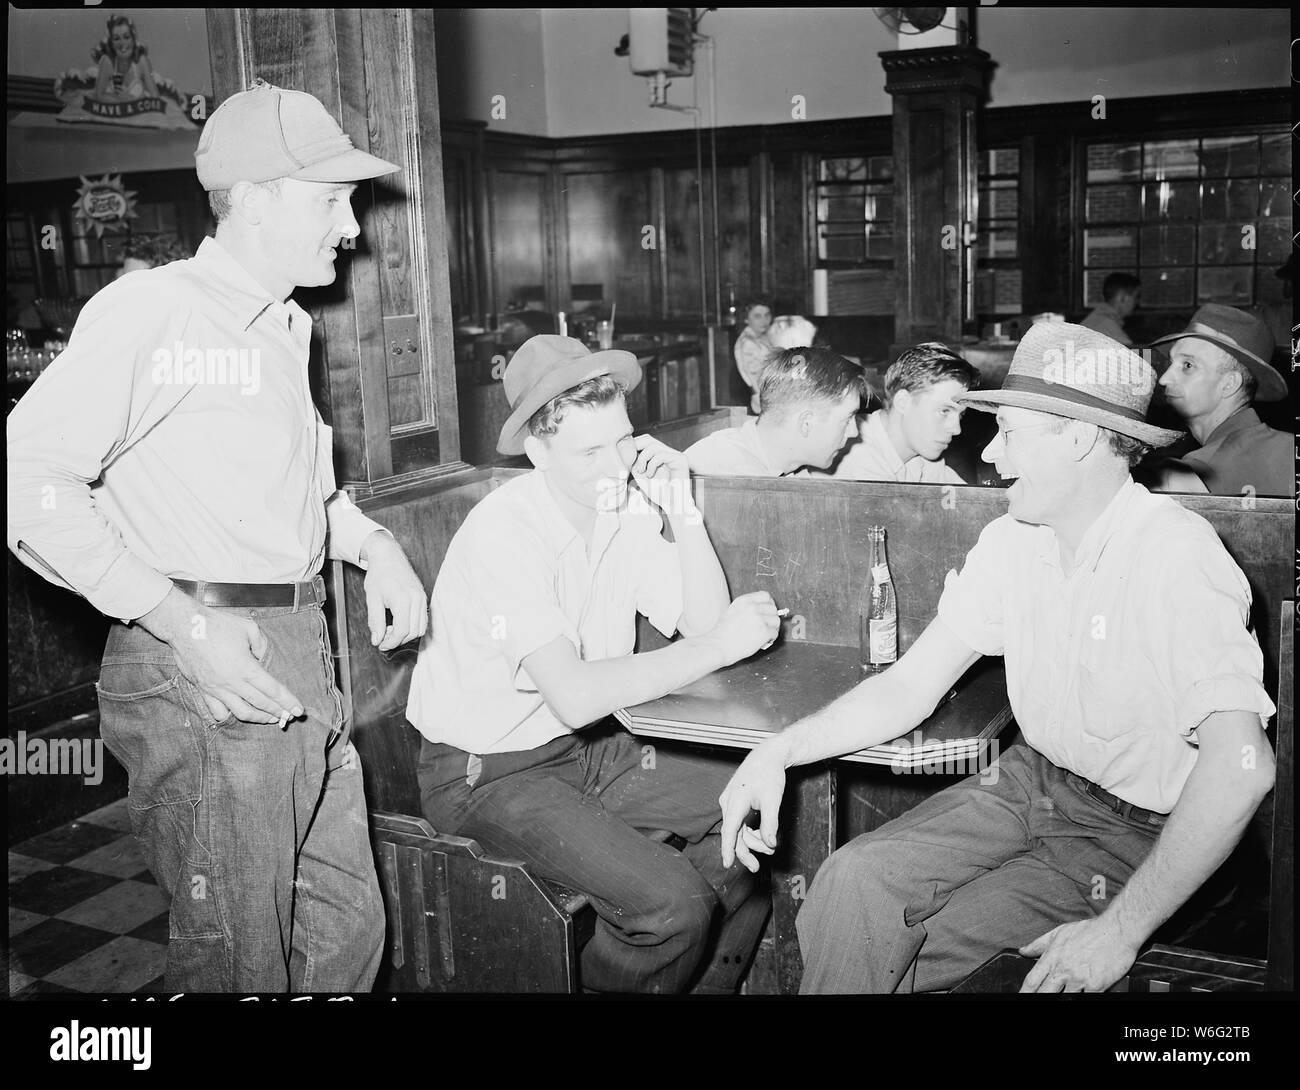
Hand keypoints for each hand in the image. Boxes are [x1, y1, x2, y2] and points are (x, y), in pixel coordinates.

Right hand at [164, 601, 303, 725]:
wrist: (184, 627)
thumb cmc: (218, 625)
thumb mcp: (248, 628)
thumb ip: (262, 645)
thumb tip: (264, 657)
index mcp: (246, 667)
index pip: (272, 690)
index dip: (287, 701)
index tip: (298, 710)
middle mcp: (232, 682)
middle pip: (261, 704)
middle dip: (278, 712)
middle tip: (289, 716)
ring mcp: (216, 689)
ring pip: (241, 713)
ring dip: (259, 718)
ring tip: (270, 718)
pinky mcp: (203, 690)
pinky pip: (217, 712)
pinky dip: (230, 716)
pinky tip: (239, 713)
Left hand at [360, 531, 428, 650]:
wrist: (389, 556)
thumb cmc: (379, 575)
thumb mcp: (372, 599)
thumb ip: (375, 621)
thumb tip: (377, 640)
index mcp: (403, 599)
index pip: (402, 631)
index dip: (391, 642)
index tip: (381, 645)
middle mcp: (416, 599)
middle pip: (413, 632)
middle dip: (398, 639)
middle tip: (383, 637)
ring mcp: (422, 598)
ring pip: (420, 628)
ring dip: (406, 634)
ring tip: (391, 628)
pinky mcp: (423, 597)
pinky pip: (422, 620)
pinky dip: (412, 626)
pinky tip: (399, 622)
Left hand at [628, 434, 692, 517]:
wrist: (672, 505)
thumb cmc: (657, 492)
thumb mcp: (640, 474)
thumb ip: (634, 461)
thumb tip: (626, 450)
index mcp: (659, 455)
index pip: (644, 441)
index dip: (633, 446)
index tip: (626, 457)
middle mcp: (668, 452)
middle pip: (648, 438)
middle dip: (637, 448)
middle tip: (632, 461)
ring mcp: (675, 455)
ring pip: (654, 446)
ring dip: (643, 459)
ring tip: (642, 472)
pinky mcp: (681, 459)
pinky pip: (662, 455)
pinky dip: (652, 465)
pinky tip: (650, 475)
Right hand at [706, 591, 780, 664]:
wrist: (718, 646)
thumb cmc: (722, 633)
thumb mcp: (732, 611)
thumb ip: (747, 608)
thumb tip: (763, 611)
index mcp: (744, 601)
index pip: (765, 596)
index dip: (768, 605)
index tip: (766, 613)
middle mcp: (753, 607)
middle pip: (773, 608)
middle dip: (771, 618)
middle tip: (765, 627)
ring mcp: (759, 618)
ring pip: (776, 621)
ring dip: (772, 628)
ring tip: (764, 635)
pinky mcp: (764, 631)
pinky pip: (775, 633)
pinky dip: (771, 638)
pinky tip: (762, 641)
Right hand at [718, 741, 787, 871]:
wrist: (767, 756)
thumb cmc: (769, 775)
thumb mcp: (772, 801)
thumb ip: (770, 824)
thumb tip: (770, 845)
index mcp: (735, 802)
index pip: (729, 831)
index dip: (728, 849)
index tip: (727, 864)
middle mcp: (728, 803)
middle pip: (734, 834)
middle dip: (745, 851)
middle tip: (755, 868)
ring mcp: (730, 802)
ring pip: (737, 830)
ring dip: (752, 841)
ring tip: (769, 848)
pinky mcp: (734, 802)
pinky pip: (739, 822)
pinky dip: (750, 831)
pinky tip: (762, 835)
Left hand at [1018, 917, 1139, 992]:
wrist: (1117, 930)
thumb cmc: (1089, 930)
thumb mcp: (1059, 933)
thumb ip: (1039, 944)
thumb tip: (1023, 951)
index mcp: (1053, 957)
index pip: (1032, 980)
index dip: (1024, 992)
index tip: (1021, 996)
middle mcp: (1064, 969)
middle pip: (1045, 993)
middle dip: (1040, 998)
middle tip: (1036, 1002)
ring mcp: (1079, 979)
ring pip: (1065, 998)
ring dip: (1063, 997)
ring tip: (1064, 993)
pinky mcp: (1096, 985)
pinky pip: (1085, 998)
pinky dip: (1081, 997)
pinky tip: (1080, 994)